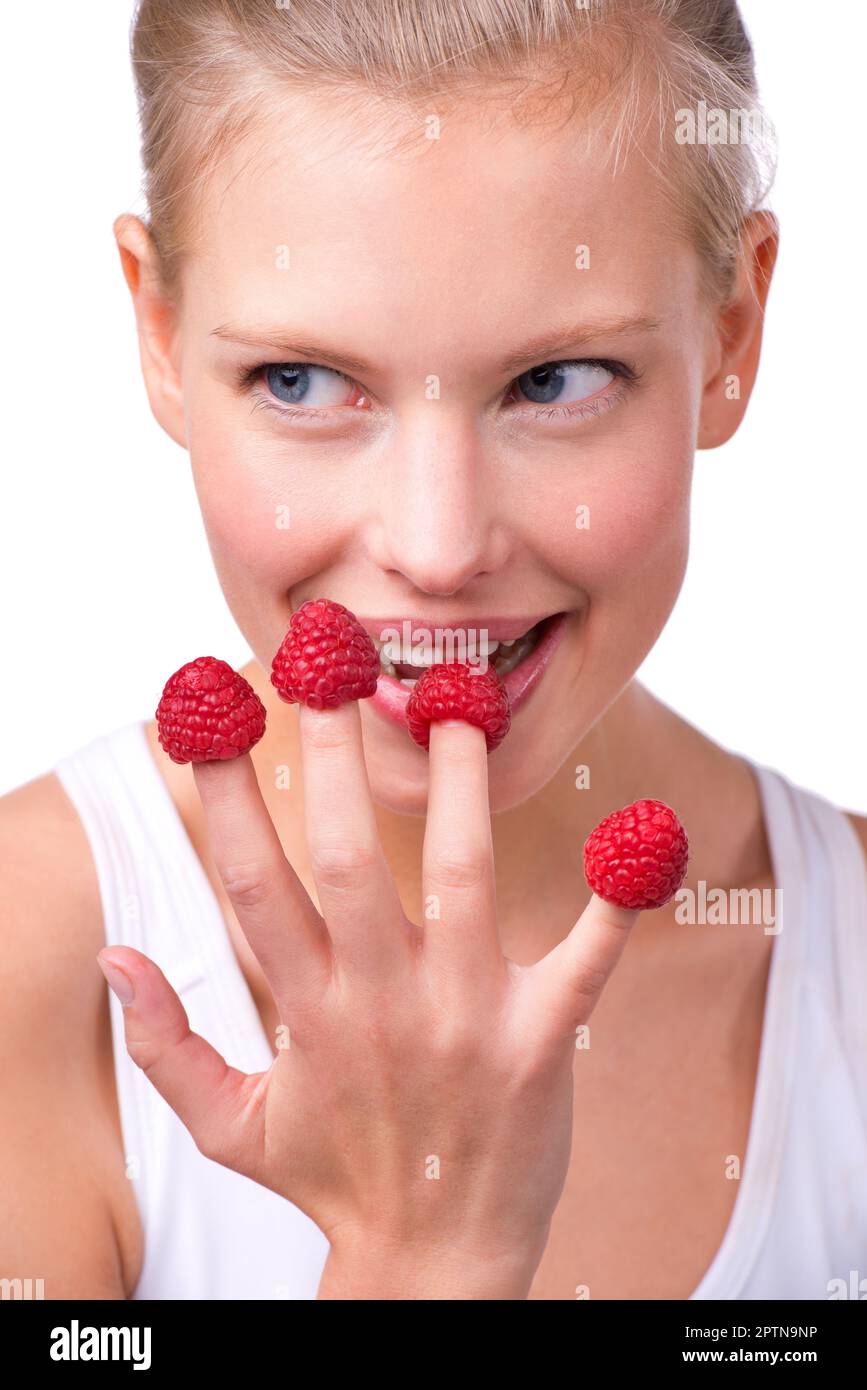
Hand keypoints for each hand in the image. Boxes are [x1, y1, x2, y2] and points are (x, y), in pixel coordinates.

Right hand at [97, 703, 640, 1298]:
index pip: (250, 884)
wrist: (433, 1262)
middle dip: (335, 756)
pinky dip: (616, 899)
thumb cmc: (332, 1179)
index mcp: (307, 1010)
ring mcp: (466, 1019)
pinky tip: (640, 834)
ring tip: (454, 704)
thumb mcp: (230, 1126)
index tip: (209, 716)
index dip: (226, 795)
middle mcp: (382, 1002)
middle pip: (351, 859)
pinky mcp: (540, 1042)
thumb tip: (114, 957)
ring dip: (460, 788)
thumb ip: (166, 1043)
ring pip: (464, 880)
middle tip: (328, 661)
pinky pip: (585, 960)